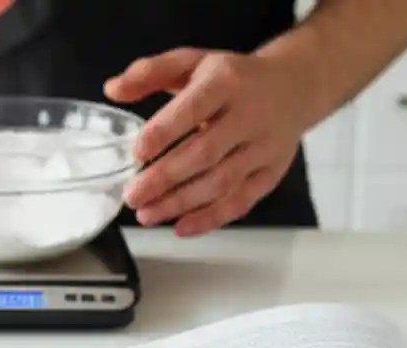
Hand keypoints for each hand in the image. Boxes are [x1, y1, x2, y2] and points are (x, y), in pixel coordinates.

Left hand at [105, 47, 313, 236]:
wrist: (294, 85)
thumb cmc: (231, 77)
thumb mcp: (193, 61)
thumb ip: (151, 72)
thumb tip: (111, 89)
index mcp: (226, 81)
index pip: (194, 108)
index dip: (164, 132)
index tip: (136, 154)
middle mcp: (250, 115)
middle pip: (206, 152)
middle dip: (166, 178)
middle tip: (132, 196)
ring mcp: (264, 147)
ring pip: (222, 181)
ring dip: (181, 203)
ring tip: (147, 214)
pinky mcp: (272, 172)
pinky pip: (242, 201)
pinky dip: (211, 218)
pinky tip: (181, 227)